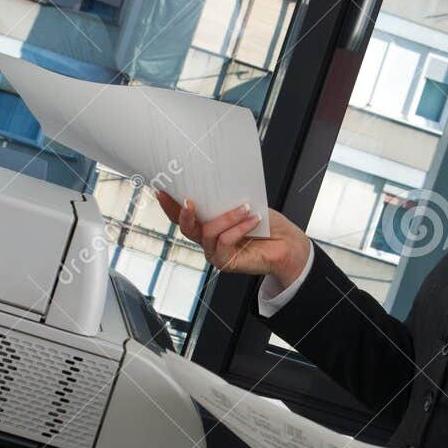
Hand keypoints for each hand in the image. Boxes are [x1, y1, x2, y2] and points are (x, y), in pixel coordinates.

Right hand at [152, 188, 309, 286]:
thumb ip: (225, 200)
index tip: (161, 190)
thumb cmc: (266, 224)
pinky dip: (238, 228)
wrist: (286, 244)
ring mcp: (216, 253)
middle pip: (186, 228)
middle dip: (184, 214)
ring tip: (245, 208)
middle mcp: (208, 240)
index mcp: (208, 225)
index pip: (182, 216)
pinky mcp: (226, 262)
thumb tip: (214, 184)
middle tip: (189, 201)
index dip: (169, 205)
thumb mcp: (243, 204)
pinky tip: (252, 220)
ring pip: (207, 233)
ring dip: (226, 217)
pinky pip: (224, 242)